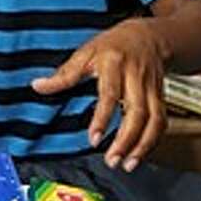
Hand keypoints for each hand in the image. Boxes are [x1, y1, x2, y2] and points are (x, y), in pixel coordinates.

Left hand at [31, 18, 168, 171]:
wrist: (148, 36)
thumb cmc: (113, 45)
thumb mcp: (85, 52)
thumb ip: (64, 74)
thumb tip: (38, 86)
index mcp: (114, 65)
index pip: (110, 94)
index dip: (102, 118)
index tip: (93, 139)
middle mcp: (136, 78)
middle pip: (137, 112)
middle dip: (126, 140)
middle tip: (112, 160)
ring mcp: (151, 88)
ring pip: (154, 120)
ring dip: (143, 145)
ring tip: (127, 164)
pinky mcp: (161, 97)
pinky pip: (161, 121)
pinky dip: (153, 140)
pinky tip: (140, 153)